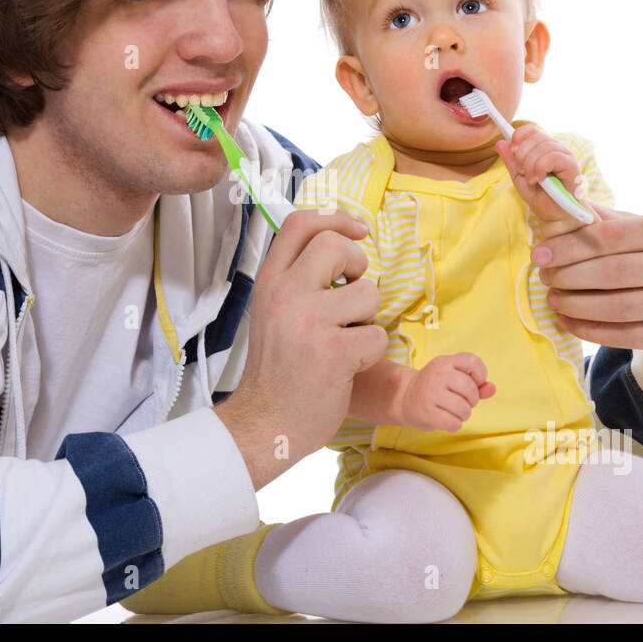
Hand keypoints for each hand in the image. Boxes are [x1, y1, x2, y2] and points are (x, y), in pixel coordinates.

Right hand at [216, 208, 387, 489]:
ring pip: (368, 293)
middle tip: (353, 293)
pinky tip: (349, 365)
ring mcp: (310, 322)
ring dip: (368, 317)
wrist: (265, 423)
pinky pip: (378, 334)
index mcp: (269, 282)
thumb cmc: (278, 369)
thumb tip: (341, 244)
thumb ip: (297, 279)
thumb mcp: (272, 312)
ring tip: (346, 338)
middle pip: (336, 245)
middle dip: (359, 265)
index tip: (358, 230)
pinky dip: (372, 351)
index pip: (300, 224)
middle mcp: (285, 295)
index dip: (336, 219)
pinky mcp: (335, 351)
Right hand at [396, 353, 495, 431]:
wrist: (404, 397)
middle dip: (472, 400)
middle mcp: (436, 374)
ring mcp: (429, 393)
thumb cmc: (435, 388)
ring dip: (464, 414)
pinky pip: (454, 423)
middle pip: (470, 389)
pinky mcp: (425, 412)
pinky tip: (447, 420)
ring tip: (455, 412)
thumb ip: (476, 383)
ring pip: (464, 408)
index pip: (472, 361)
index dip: (481, 374)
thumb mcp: (453, 378)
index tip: (476, 383)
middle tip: (463, 402)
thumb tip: (492, 389)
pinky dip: (455, 425)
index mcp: (444, 362)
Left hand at [495, 126, 590, 224]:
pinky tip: (538, 178)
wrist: (555, 215)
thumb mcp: (519, 179)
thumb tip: (500, 143)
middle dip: (522, 155)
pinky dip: (541, 167)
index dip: (519, 134)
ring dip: (531, 164)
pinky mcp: (572, 166)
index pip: (532, 129)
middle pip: (536, 137)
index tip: (512, 147)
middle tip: (522, 172)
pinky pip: (554, 157)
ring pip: (543, 146)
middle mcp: (556, 148)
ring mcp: (565, 156)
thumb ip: (511, 161)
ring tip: (531, 179)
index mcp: (544, 148)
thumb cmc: (541, 197)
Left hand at [532, 206, 642, 362]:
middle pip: (610, 272)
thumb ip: (609, 220)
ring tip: (552, 299)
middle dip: (567, 276)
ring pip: (615, 307)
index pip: (609, 236)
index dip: (568, 246)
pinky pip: (625, 335)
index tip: (540, 253)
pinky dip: (590, 330)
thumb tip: (560, 204)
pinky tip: (569, 323)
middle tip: (543, 277)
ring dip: (574, 305)